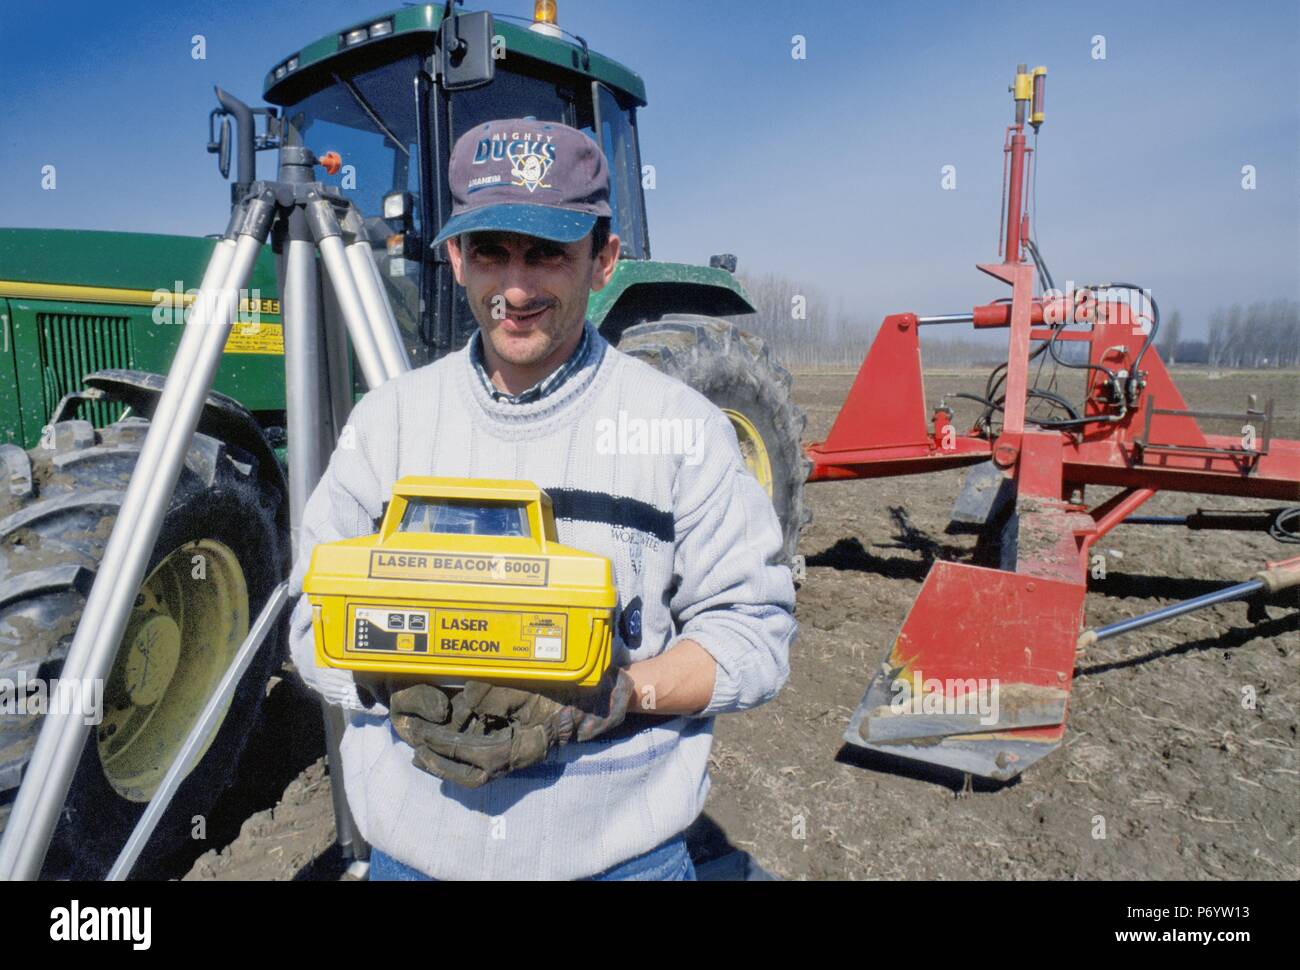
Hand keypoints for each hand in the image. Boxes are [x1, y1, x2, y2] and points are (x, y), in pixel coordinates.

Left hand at [388, 668, 634, 787]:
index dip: (448, 746)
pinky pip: (486, 760)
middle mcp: (523, 757)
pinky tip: (447, 741)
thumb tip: (457, 705)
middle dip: (442, 764)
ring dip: (449, 764)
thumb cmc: (566, 686)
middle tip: (415, 748)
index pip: (479, 754)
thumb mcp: (527, 682)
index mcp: (527, 744)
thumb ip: (491, 694)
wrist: (599, 697)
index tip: (424, 734)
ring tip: (422, 750)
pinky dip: (463, 755)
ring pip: (479, 773)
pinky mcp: (520, 749)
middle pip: (475, 775)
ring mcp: (522, 756)